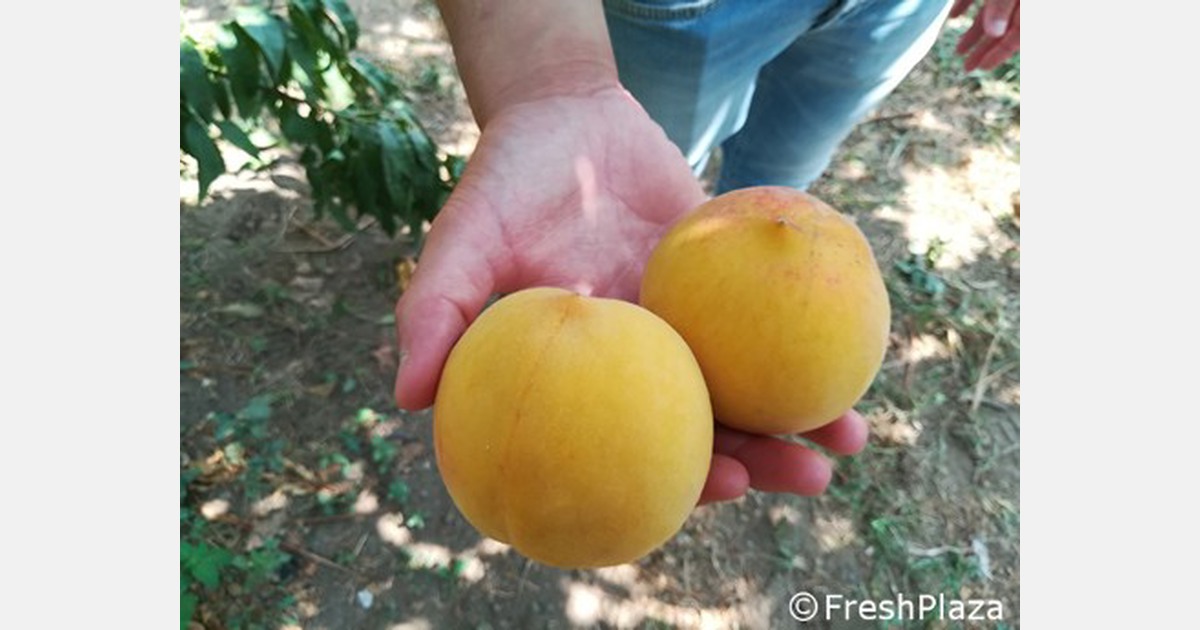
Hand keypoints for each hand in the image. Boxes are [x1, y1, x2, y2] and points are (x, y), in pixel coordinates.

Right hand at [393, 87, 868, 502]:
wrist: (567, 114)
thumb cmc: (507, 182)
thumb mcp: (463, 240)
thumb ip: (436, 310)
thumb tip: (406, 398)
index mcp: (595, 375)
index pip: (638, 443)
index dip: (681, 477)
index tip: (724, 490)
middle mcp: (648, 359)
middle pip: (713, 425)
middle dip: (766, 459)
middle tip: (810, 477)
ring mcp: (694, 318)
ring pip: (753, 381)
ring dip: (804, 413)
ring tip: (852, 436)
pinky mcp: (729, 277)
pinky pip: (775, 315)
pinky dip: (810, 338)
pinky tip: (853, 353)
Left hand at [950, 0, 1019, 71]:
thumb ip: (1002, 6)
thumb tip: (994, 32)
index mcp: (1028, 2)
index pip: (1019, 33)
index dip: (1001, 53)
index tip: (982, 68)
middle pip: (1003, 28)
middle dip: (984, 49)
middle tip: (967, 68)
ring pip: (989, 12)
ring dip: (973, 32)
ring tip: (958, 51)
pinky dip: (965, 4)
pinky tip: (953, 16)